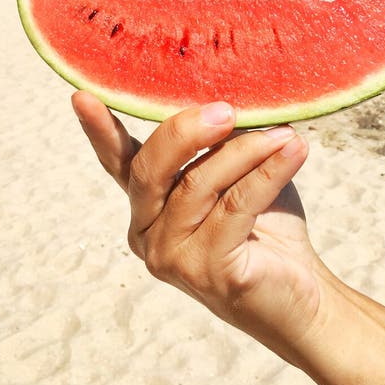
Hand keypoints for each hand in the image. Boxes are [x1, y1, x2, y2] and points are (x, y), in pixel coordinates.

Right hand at [72, 91, 320, 360]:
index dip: (100, 130)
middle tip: (228, 110)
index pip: (119, 162)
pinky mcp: (206, 272)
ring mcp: (171, 256)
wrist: (302, 288)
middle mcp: (147, 232)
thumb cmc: (267, 223)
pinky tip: (294, 151)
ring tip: (284, 134)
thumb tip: (229, 96)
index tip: (82, 95)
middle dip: (187, 131)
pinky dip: (268, 173)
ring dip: (245, 151)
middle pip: (150, 169)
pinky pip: (235, 206)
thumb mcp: (236, 171)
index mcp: (148, 204)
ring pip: (197, 184)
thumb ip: (220, 141)